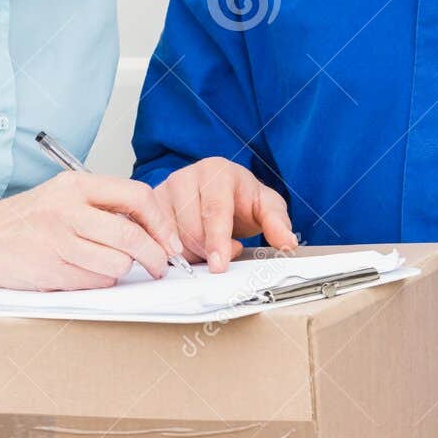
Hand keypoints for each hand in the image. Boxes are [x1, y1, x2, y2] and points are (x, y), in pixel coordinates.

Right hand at [0, 171, 186, 290]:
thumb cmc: (25, 222)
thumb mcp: (64, 198)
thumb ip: (103, 207)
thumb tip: (154, 230)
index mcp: (76, 185)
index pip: (137, 196)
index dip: (162, 223)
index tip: (170, 241)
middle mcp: (67, 209)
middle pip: (132, 236)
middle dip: (154, 257)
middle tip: (159, 266)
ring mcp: (57, 240)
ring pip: (117, 265)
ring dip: (120, 272)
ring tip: (104, 266)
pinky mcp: (51, 269)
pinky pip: (95, 283)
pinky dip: (97, 283)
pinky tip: (79, 272)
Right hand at [152, 157, 296, 270]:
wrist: (219, 191)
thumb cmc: (242, 199)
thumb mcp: (266, 207)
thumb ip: (277, 223)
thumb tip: (287, 242)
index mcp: (217, 171)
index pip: (215, 210)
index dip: (217, 241)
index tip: (219, 265)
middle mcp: (187, 176)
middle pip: (190, 227)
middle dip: (206, 251)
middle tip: (221, 254)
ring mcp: (165, 189)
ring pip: (170, 236)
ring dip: (189, 252)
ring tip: (206, 246)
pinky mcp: (150, 205)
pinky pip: (155, 237)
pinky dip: (171, 250)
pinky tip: (185, 246)